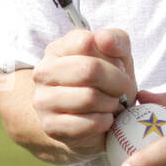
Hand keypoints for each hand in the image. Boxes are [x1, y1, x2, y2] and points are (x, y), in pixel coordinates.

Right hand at [31, 28, 136, 160]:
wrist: (91, 121)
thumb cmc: (105, 84)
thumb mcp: (118, 57)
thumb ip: (116, 40)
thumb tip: (104, 39)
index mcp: (57, 49)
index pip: (86, 42)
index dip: (112, 57)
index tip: (119, 69)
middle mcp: (44, 72)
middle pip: (89, 70)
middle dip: (116, 82)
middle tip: (122, 91)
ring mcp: (43, 101)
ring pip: (89, 98)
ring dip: (111, 104)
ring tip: (111, 105)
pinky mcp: (50, 127)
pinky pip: (88, 123)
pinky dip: (105, 122)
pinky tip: (104, 119)